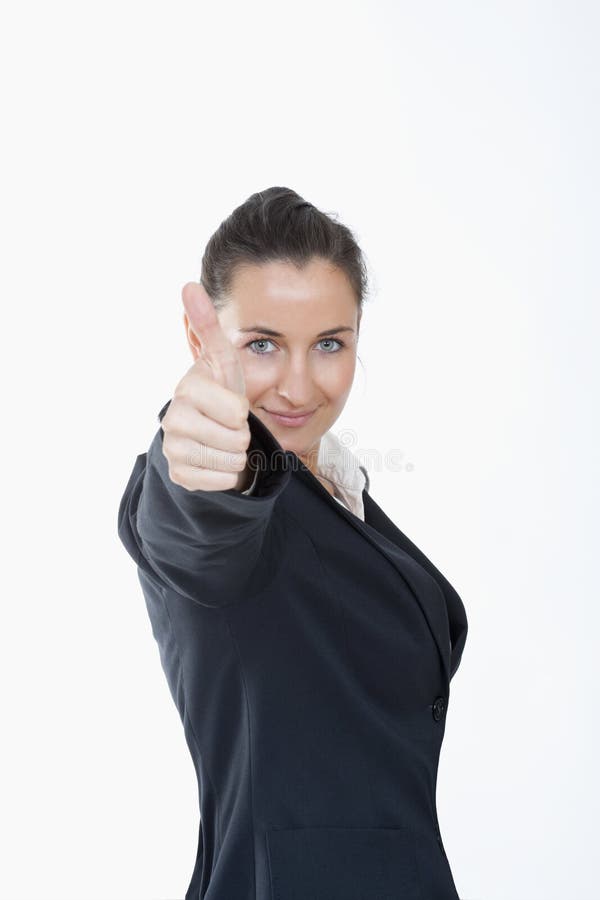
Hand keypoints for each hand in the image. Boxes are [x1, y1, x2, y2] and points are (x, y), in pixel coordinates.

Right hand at [161, 281, 252, 491]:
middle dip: (240, 434)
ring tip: (223, 440)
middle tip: (227, 425)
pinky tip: (215, 459)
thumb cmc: (222, 392)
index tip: (231, 405)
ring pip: (230, 461)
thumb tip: (189, 285)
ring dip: (235, 454)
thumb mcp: (223, 359)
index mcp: (186, 390)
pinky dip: (227, 474)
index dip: (242, 412)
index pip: (235, 412)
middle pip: (234, 439)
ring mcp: (173, 450)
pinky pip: (222, 481)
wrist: (212, 431)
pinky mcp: (179, 476)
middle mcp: (172, 419)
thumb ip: (208, 326)